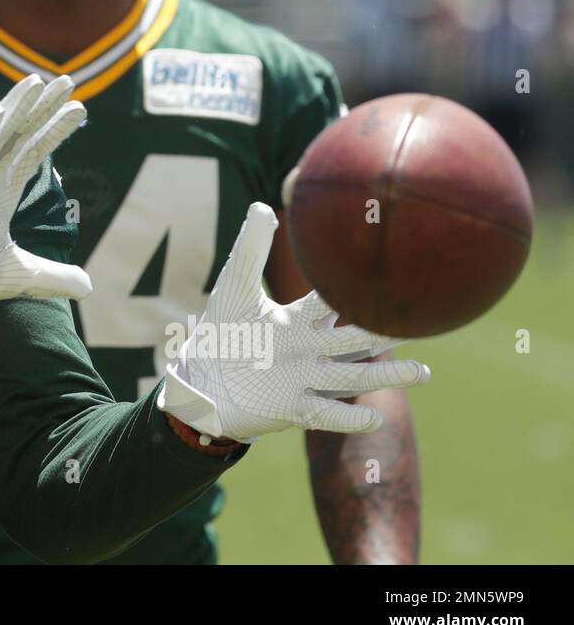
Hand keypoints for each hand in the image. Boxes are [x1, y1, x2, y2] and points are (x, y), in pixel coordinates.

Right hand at [0, 74, 89, 326]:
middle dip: (41, 108)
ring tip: (37, 82)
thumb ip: (51, 276)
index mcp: (1, 193)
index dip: (54, 131)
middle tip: (66, 81)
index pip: (32, 153)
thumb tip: (87, 285)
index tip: (80, 109)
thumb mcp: (17, 276)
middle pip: (17, 135)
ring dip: (14, 108)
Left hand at [158, 203, 429, 441]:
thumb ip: (249, 250)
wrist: (201, 378)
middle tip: (424, 324)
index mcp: (298, 319)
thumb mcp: (233, 288)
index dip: (356, 292)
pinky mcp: (291, 408)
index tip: (391, 277)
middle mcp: (309, 349)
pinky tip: (374, 418)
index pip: (333, 304)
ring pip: (351, 377)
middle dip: (387, 334)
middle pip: (355, 341)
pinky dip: (347, 417)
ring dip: (384, 375)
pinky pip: (324, 413)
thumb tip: (262, 206)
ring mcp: (303, 379)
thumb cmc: (221, 330)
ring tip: (422, 372)